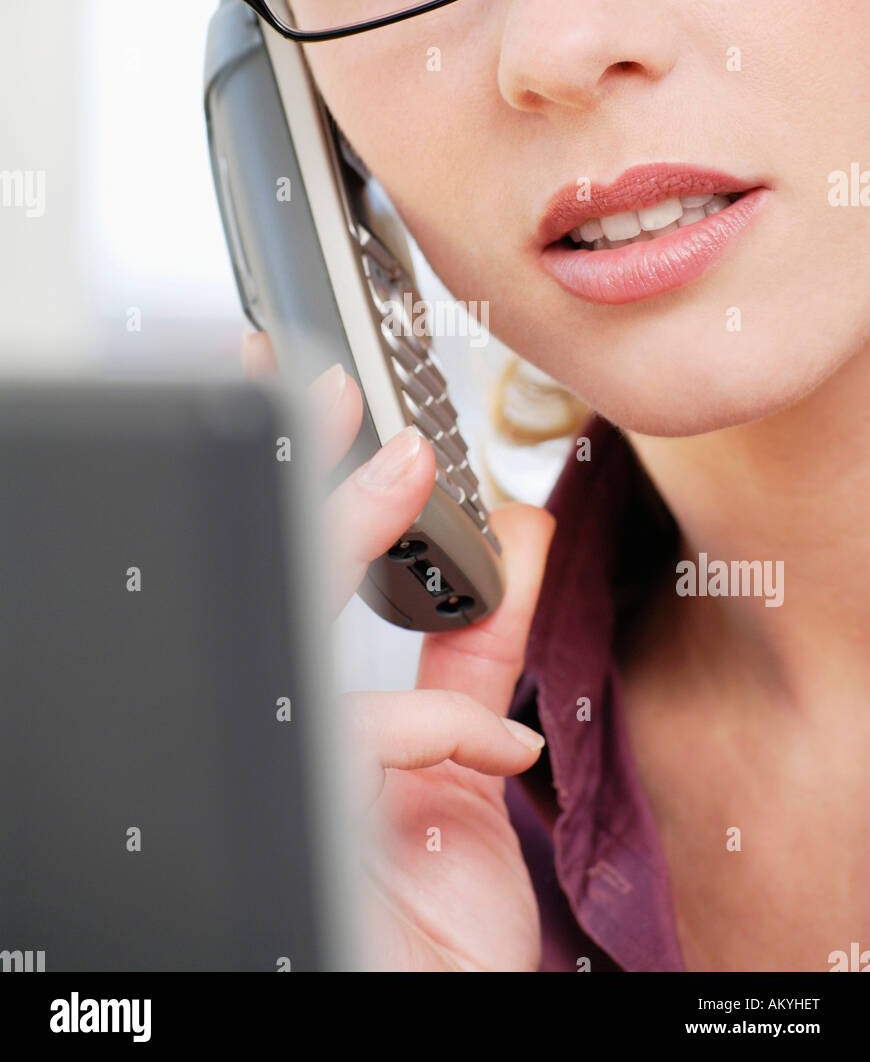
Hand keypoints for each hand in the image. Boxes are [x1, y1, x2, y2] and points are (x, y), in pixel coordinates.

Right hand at [243, 330, 556, 970]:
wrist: (446, 1006)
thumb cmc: (442, 914)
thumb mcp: (469, 765)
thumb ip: (479, 657)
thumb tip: (516, 538)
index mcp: (314, 713)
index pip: (294, 576)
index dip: (303, 481)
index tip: (332, 399)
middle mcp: (284, 731)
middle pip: (267, 577)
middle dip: (288, 468)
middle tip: (322, 381)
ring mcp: (283, 770)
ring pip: (286, 626)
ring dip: (341, 532)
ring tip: (402, 469)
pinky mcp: (303, 822)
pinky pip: (354, 739)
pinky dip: (437, 724)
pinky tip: (493, 746)